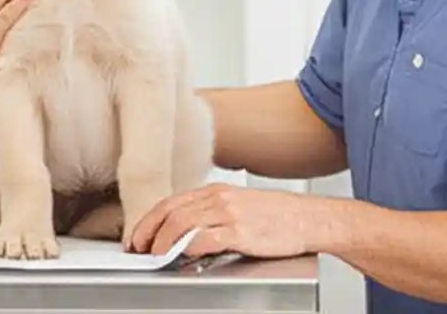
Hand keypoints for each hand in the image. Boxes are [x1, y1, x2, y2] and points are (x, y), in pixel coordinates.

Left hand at [128, 183, 323, 259]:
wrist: (309, 219)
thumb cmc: (277, 217)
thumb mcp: (239, 207)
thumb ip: (212, 216)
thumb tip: (184, 236)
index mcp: (216, 191)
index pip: (171, 202)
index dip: (149, 220)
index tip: (138, 236)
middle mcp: (219, 197)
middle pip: (171, 210)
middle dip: (148, 231)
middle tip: (138, 248)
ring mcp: (229, 213)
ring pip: (182, 222)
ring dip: (162, 240)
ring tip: (155, 255)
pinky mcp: (241, 231)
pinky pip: (205, 237)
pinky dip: (186, 246)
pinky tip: (179, 255)